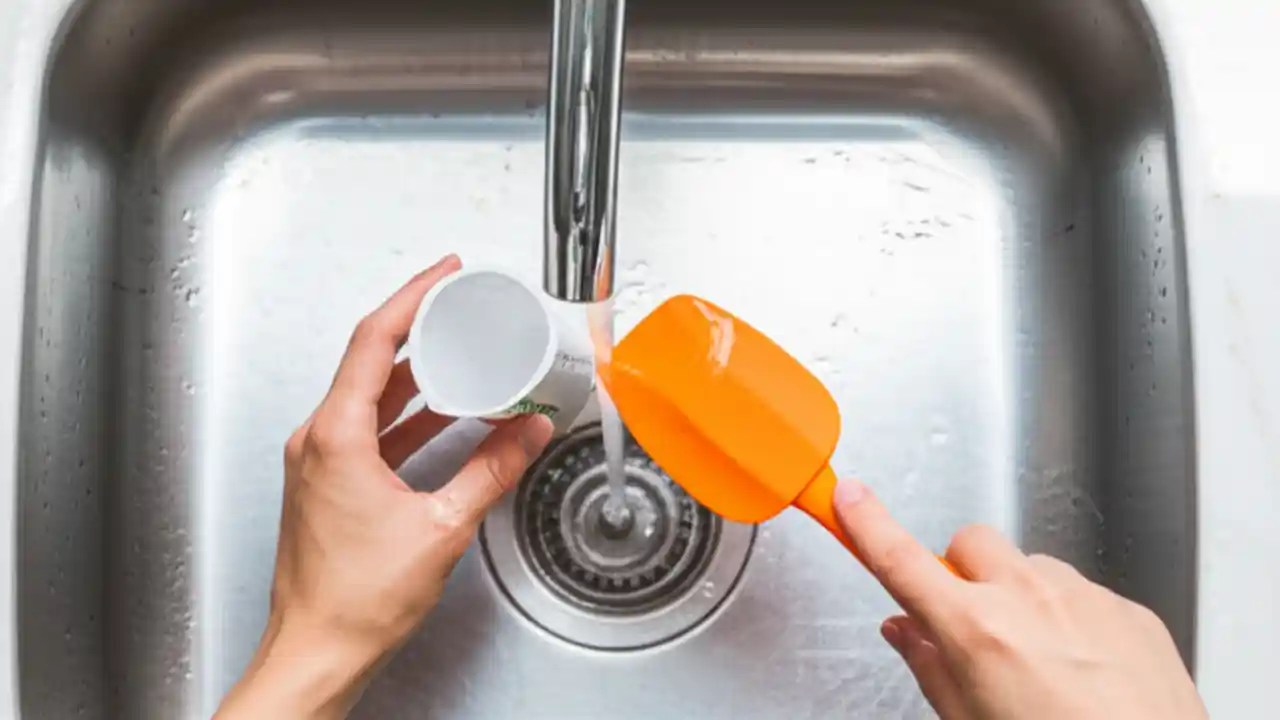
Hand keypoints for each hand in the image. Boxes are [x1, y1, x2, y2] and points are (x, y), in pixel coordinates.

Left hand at [215, 255, 554, 718]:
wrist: (317, 652)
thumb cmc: (355, 602)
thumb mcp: (442, 526)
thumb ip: (491, 471)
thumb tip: (526, 435)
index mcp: (337, 436)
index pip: (373, 340)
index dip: (412, 298)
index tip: (442, 276)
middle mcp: (319, 442)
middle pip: (369, 361)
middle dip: (420, 332)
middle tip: (458, 308)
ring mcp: (319, 463)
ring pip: (370, 397)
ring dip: (416, 377)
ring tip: (461, 361)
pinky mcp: (328, 484)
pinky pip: (369, 430)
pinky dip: (407, 417)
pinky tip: (442, 420)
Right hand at [833, 479, 1206, 719]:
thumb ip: (931, 668)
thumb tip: (905, 630)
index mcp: (976, 630)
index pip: (901, 560)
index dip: (867, 524)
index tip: (849, 498)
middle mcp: (1028, 598)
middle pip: (969, 544)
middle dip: (960, 572)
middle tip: (967, 620)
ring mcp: (1083, 597)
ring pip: (1029, 565)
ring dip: (1019, 595)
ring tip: (1037, 658)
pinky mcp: (1128, 609)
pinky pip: (1082, 592)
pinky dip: (1071, 617)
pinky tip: (1083, 668)